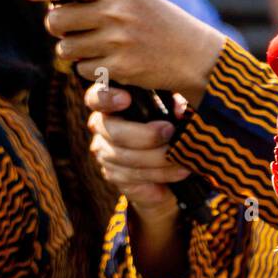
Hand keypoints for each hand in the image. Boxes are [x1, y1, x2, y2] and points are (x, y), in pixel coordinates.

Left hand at [21, 0, 223, 104]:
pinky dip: (89, 69)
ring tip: (87, 49)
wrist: (193, 56)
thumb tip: (60, 2)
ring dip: (71, 51)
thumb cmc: (161, 25)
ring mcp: (117, 41)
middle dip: (57, 29)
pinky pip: (85, 69)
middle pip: (59, 20)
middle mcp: (115, 12)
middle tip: (65, 32)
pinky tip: (105, 64)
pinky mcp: (121, 67)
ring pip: (68, 48)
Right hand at [86, 83, 189, 218]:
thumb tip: (180, 109)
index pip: (95, 98)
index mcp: (109, 106)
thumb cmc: (163, 128)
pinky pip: (134, 179)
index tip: (126, 98)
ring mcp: (104, 154)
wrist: (164, 166)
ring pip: (128, 160)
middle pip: (116, 134)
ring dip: (159, 160)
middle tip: (170, 131)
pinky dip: (159, 176)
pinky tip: (177, 173)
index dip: (107, 98)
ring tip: (182, 159)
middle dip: (147, 135)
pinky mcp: (113, 176)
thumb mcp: (168, 111)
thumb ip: (171, 104)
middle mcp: (101, 128)